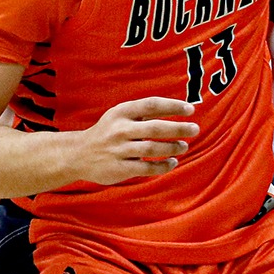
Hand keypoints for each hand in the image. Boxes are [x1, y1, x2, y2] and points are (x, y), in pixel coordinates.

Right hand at [66, 97, 200, 184]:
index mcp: (121, 112)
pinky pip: (147, 168)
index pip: (152, 105)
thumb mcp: (119, 115)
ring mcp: (119, 150)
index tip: (190, 109)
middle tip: (195, 129)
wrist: (78, 154)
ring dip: (173, 147)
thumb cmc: (107, 132)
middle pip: (156, 128)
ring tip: (184, 146)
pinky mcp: (120, 168)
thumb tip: (178, 108)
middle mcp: (120, 130)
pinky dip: (163, 166)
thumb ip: (143, 112)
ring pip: (153, 149)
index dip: (173, 106)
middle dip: (179, 128)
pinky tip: (172, 162)